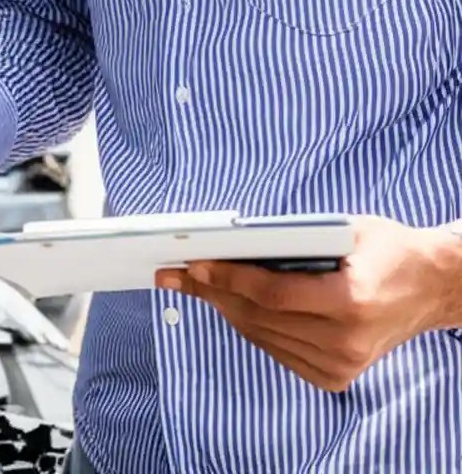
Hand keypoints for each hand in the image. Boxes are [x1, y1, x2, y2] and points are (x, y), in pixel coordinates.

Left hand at [155, 216, 461, 391]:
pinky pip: (274, 348)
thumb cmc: (388, 250)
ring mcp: (339, 363)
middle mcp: (345, 338)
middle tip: (173, 273)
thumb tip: (228, 243)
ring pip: (259, 334)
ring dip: (223, 307)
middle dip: (210, 291)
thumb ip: (293, 240)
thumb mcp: (347, 230)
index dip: (227, 278)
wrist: (432, 288)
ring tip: (193, 285)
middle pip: (257, 316)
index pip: (271, 293)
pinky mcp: (334, 376)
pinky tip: (228, 303)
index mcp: (351, 300)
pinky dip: (249, 324)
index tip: (192, 264)